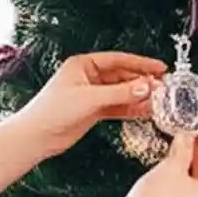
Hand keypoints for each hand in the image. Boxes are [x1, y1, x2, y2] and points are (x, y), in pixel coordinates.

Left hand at [0, 52, 165, 196]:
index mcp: (83, 65)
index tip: (160, 68)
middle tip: (162, 87)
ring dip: (139, 96)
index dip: (141, 63)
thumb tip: (146, 86)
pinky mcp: (94, 110)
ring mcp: (92, 94)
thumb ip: (121, 93)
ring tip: (157, 100)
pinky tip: (145, 111)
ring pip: (123, 92)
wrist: (36, 137)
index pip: (119, 60)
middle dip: (143, 82)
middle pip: (123, 76)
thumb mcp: (90, 98)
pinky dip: (132, 108)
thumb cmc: (51, 111)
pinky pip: (119, 106)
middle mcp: (88, 78)